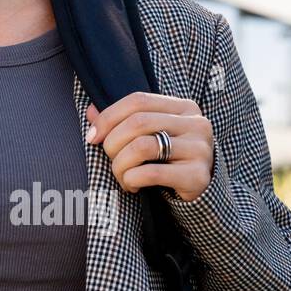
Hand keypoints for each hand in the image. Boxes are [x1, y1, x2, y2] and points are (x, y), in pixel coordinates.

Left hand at [85, 92, 214, 202]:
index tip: (92, 137)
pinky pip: (152, 173)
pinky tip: (132, 186)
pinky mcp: (198, 175)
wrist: (200, 189)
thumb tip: (90, 112)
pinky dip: (132, 179)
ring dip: (120, 164)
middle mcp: (196, 124)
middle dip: (112, 143)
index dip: (108, 117)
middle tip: (109, 160)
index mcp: (183, 107)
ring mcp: (200, 149)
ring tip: (121, 176)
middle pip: (138, 123)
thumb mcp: (148, 135)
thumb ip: (121, 121)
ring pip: (142, 147)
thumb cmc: (167, 158)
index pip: (137, 101)